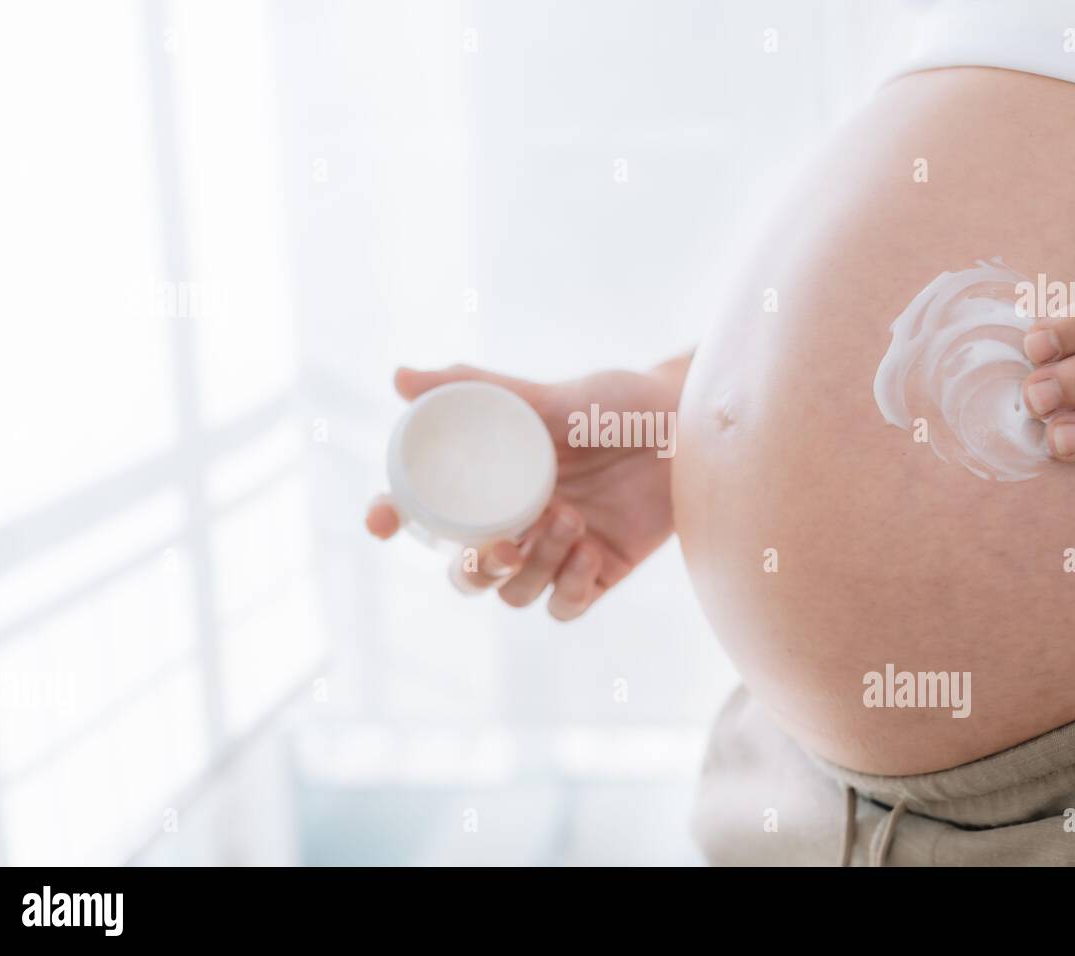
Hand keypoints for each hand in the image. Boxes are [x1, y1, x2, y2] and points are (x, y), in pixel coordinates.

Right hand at [365, 361, 685, 619]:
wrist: (692, 424)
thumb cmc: (618, 403)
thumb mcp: (545, 395)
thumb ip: (475, 387)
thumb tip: (398, 378)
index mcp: (496, 482)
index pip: (429, 511)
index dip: (394, 519)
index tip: (382, 520)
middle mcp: (521, 522)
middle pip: (468, 572)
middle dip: (472, 570)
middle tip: (502, 546)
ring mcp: (560, 551)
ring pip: (515, 593)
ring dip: (535, 567)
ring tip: (571, 521)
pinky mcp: (601, 572)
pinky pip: (566, 607)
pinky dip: (571, 587)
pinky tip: (591, 551)